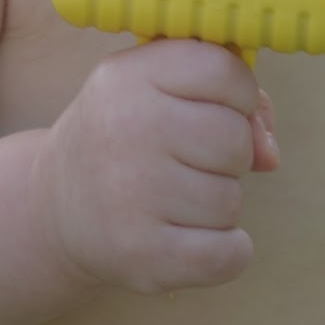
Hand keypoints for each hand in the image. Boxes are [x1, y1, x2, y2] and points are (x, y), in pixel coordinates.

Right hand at [36, 39, 278, 295]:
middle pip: (235, 139)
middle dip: (229, 154)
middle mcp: (125, 127)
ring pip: (231, 200)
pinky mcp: (140, 255)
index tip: (218, 107)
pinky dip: (226, 252)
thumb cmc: (126, 137)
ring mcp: (130, 195)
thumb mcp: (159, 90)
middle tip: (189, 160)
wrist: (55, 206)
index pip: (224, 69)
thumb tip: (269, 154)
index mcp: (129, 75)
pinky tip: (192, 237)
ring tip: (176, 198)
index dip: (239, 93)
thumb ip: (229, 98)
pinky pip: (229, 255)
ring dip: (218, 204)